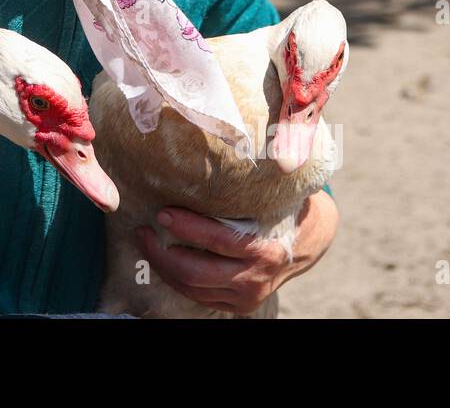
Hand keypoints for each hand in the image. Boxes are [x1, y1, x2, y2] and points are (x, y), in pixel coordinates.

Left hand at [133, 189, 338, 314]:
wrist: (305, 243)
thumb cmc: (277, 209)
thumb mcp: (269, 196)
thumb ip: (248, 185)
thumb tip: (221, 145)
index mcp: (266, 249)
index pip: (218, 241)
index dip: (187, 227)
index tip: (163, 212)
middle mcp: (257, 277)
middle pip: (196, 272)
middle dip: (163, 253)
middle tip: (143, 230)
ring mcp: (247, 295)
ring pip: (192, 288)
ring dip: (163, 266)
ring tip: (146, 242)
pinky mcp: (239, 305)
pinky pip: (197, 296)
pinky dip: (175, 278)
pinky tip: (162, 259)